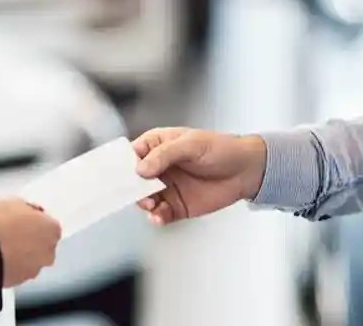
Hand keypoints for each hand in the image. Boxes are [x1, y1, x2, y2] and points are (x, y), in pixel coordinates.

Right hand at [0, 198, 61, 287]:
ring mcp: (33, 270)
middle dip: (29, 240)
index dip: (34, 221)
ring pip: (30, 260)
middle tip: (11, 232)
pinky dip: (9, 266)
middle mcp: (48, 253)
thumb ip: (26, 209)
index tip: (23, 219)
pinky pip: (16, 271)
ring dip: (19, 254)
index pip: (49, 225)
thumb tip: (25, 212)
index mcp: (52, 230)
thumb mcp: (13, 202)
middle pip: (42, 245)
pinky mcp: (17, 282)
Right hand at [132, 128, 267, 225]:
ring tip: (151, 204)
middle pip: (133, 180)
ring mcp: (166, 188)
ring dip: (143, 203)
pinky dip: (156, 217)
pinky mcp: (176, 206)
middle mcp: (158, 167)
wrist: (246, 170)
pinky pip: (160, 214)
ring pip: (144, 198)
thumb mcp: (191, 144)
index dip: (122, 164)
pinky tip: (159, 216)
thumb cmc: (220, 149)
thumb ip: (165, 155)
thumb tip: (140, 169)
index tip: (116, 175)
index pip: (131, 155)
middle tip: (136, 192)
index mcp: (157, 146)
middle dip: (130, 188)